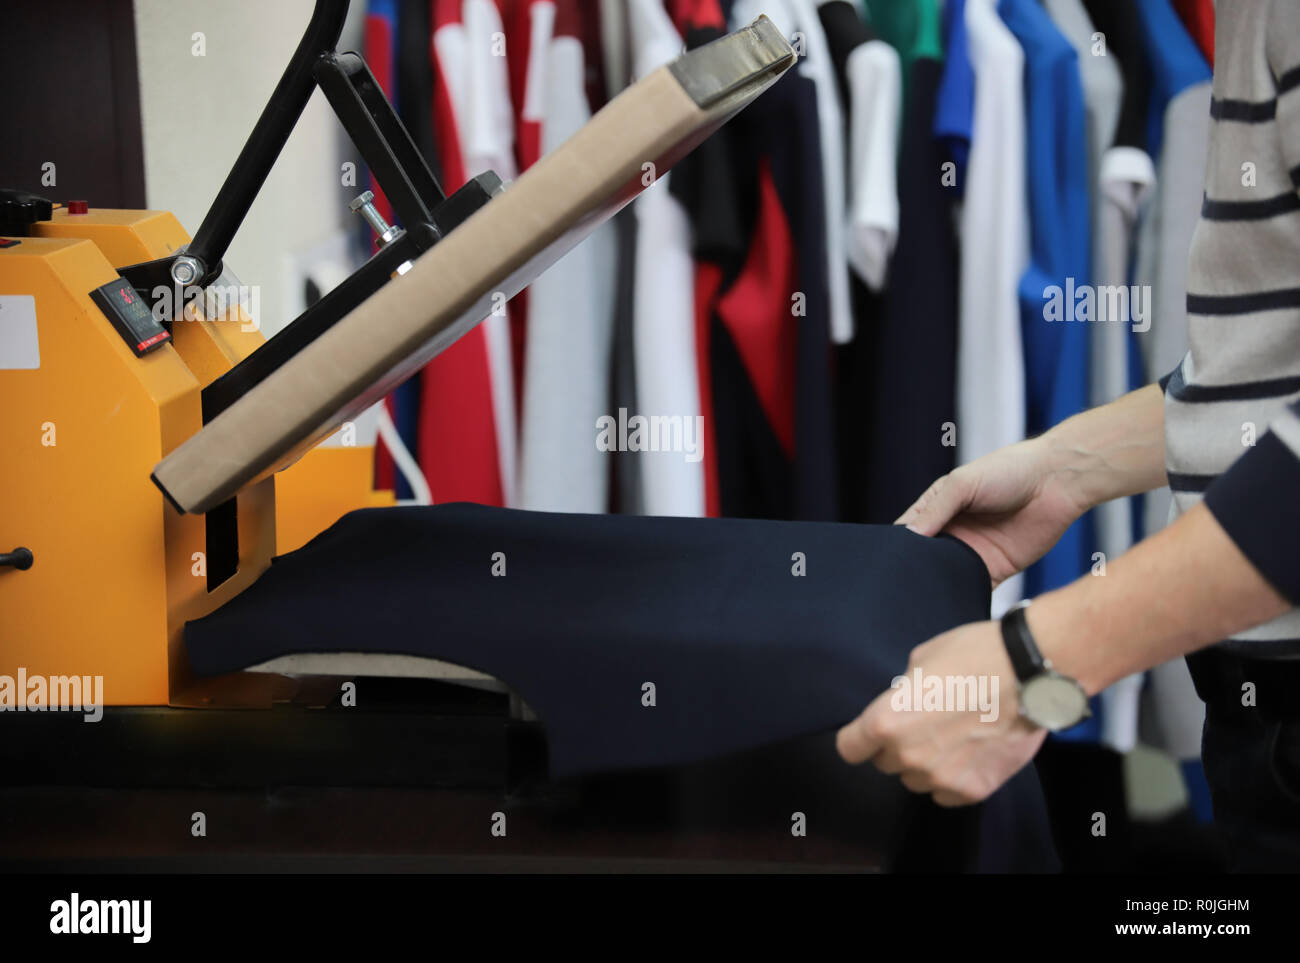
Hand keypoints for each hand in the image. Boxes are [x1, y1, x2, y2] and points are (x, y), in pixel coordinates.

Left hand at [835, 621, 1046, 805]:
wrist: (1030, 674)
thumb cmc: (974, 655)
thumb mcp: (922, 658)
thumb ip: (904, 689)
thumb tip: (904, 700)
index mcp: (887, 721)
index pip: (849, 748)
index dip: (858, 739)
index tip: (868, 734)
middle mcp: (909, 756)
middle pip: (885, 764)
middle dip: (897, 746)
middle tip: (924, 724)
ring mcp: (941, 777)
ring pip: (917, 780)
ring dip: (926, 764)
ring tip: (952, 738)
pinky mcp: (973, 790)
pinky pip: (947, 793)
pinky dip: (954, 778)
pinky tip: (971, 753)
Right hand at [896, 438, 1088, 586]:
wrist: (1057, 482)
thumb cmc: (1009, 470)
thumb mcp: (962, 483)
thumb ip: (935, 510)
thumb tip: (907, 538)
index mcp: (939, 508)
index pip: (907, 532)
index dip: (895, 547)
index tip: (883, 563)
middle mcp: (952, 532)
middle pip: (924, 559)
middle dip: (913, 571)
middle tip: (899, 587)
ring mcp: (973, 553)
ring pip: (946, 576)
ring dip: (936, 586)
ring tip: (921, 599)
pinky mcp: (996, 569)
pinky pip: (976, 588)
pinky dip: (964, 596)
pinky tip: (952, 603)